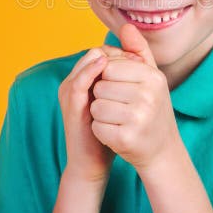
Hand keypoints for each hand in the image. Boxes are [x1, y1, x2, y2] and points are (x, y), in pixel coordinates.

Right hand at [58, 44, 136, 182]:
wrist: (93, 162)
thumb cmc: (111, 131)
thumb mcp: (121, 103)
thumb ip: (129, 83)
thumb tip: (141, 60)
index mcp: (87, 78)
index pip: (106, 50)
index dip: (124, 52)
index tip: (142, 62)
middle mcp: (77, 80)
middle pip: (98, 51)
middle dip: (119, 55)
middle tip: (139, 63)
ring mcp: (71, 89)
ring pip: (89, 60)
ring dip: (111, 61)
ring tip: (132, 69)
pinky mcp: (71, 102)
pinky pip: (81, 80)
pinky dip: (94, 72)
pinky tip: (109, 72)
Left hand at [89, 24, 181, 171]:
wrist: (162, 150)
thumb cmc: (153, 109)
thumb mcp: (151, 78)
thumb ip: (138, 51)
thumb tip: (126, 26)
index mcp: (153, 77)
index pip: (109, 66)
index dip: (108, 78)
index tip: (121, 88)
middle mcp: (148, 96)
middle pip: (100, 86)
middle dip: (104, 96)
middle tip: (121, 107)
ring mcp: (138, 119)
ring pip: (96, 106)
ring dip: (101, 114)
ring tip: (119, 120)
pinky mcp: (126, 140)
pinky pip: (97, 127)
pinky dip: (101, 131)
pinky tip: (117, 134)